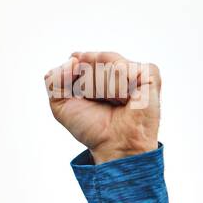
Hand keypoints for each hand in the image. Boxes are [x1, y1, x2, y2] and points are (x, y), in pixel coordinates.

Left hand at [43, 50, 161, 162]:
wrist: (114, 143)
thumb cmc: (90, 126)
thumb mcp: (60, 104)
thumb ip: (54, 80)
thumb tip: (73, 59)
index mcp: (93, 69)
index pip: (76, 58)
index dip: (73, 80)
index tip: (80, 96)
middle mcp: (112, 65)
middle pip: (89, 61)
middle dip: (88, 86)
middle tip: (100, 103)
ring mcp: (131, 68)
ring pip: (105, 64)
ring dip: (104, 90)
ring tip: (115, 103)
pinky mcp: (148, 73)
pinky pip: (123, 69)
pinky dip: (119, 89)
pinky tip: (127, 100)